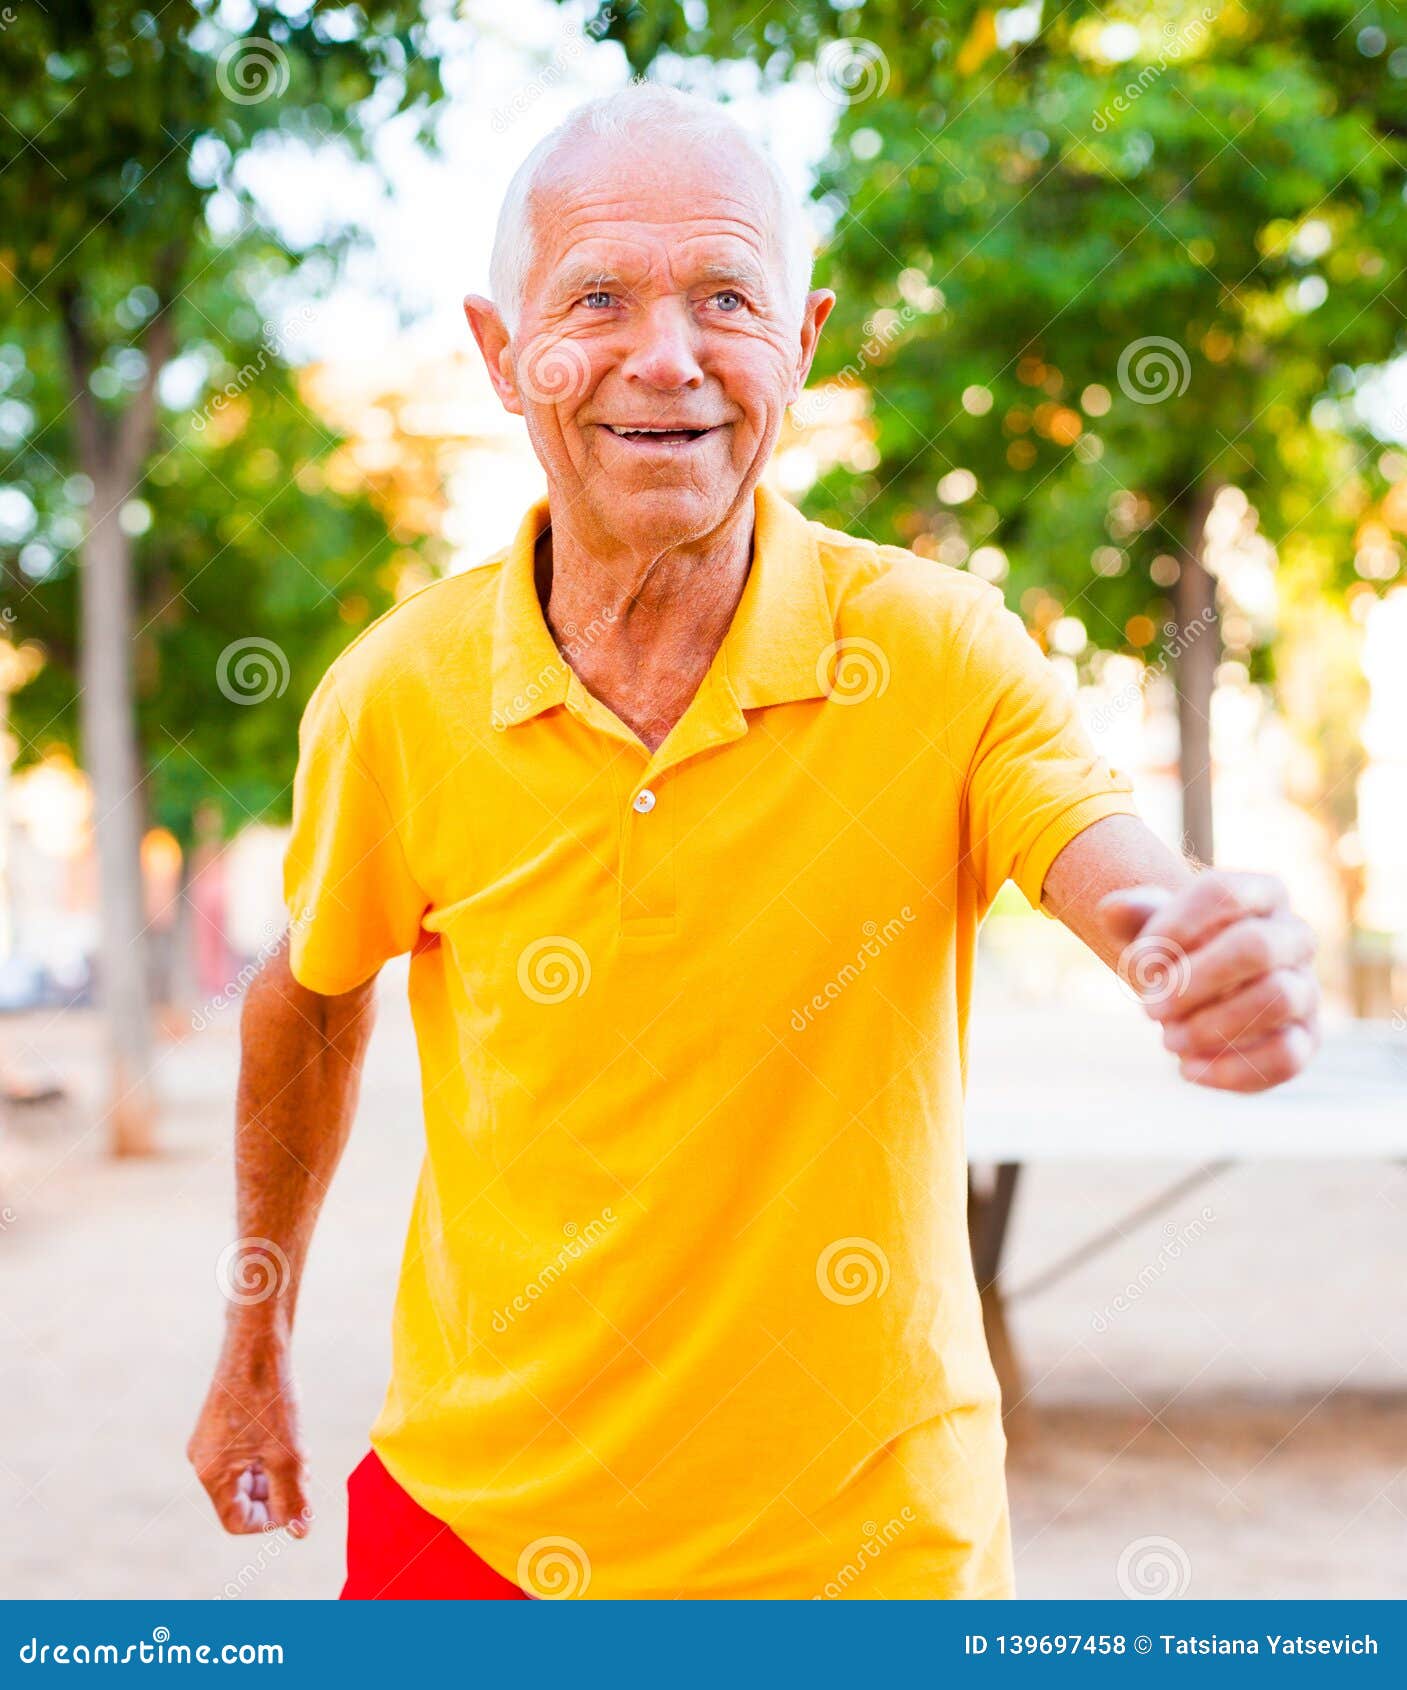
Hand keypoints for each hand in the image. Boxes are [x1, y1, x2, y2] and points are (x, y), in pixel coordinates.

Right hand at [188, 1333, 311, 1535]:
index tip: (299, 1501)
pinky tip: (291, 1433)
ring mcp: (210, 1440)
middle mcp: (203, 1459)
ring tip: (301, 1450)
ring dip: (277, 1471)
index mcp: (211, 1473)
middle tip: (305, 1469)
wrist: (256, 1339)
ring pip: (248, 1475)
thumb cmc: (269, 1396)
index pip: (237, 1521)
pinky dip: (270, 1452)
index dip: (271, 1521)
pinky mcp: (222, 1422)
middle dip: (277, 1492)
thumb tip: (300, 1531)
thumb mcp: (287, 1453)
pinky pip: (246, 1453)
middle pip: (243, 1498)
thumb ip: (293, 1496)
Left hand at [1099, 872, 1319, 1092]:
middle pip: (1256, 946)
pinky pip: (1287, 1056)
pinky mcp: (1307, 1039)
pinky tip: (1188, 1069)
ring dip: (1213, 1024)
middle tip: (1148, 1008)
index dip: (1175, 927)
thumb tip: (1112, 909)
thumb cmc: (1177, 951)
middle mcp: (1294, 936)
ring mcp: (1307, 988)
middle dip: (1194, 981)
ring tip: (1167, 1040)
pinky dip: (1232, 1068)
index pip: (1224, 893)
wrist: (1201, 992)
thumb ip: (1133, 915)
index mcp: (1261, 892)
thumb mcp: (1151, 928)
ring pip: (1278, 998)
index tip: (1135, 961)